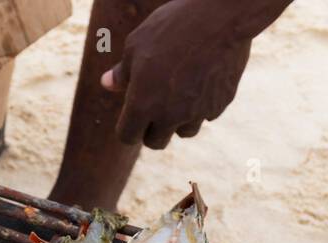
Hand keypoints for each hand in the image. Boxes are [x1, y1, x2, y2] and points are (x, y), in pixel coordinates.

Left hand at [102, 0, 264, 148]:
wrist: (220, 16)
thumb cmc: (172, 26)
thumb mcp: (137, 44)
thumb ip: (122, 71)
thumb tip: (106, 83)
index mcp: (143, 104)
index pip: (128, 136)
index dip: (127, 129)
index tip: (132, 118)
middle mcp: (170, 115)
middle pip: (156, 142)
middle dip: (152, 128)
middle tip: (155, 107)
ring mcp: (197, 112)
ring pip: (185, 132)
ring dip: (179, 120)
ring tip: (180, 93)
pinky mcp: (220, 104)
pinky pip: (207, 114)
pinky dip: (202, 105)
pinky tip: (201, 81)